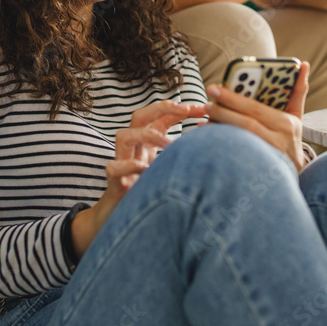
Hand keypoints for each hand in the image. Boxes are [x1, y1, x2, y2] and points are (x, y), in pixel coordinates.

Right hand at [71, 100, 205, 258]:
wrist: (122, 217)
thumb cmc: (150, 190)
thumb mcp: (170, 167)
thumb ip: (184, 152)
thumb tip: (211, 139)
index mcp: (147, 143)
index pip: (161, 116)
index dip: (180, 109)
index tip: (203, 109)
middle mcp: (133, 148)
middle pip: (139, 116)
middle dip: (160, 108)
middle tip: (184, 108)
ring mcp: (122, 162)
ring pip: (124, 136)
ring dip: (147, 135)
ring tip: (170, 144)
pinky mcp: (114, 181)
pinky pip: (115, 167)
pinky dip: (129, 166)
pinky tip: (145, 169)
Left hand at [204, 62, 310, 171]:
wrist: (292, 171)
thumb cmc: (290, 135)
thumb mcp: (296, 115)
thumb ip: (297, 91)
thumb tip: (304, 65)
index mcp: (286, 123)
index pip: (256, 109)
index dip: (234, 99)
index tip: (216, 88)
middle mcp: (278, 140)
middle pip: (246, 124)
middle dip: (223, 111)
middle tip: (207, 101)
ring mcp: (267, 156)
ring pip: (239, 139)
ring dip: (219, 127)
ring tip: (205, 116)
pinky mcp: (256, 167)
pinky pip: (235, 152)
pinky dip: (221, 141)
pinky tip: (207, 135)